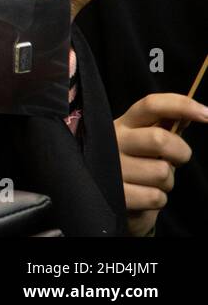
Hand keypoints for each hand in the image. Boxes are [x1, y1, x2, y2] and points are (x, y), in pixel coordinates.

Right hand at [115, 93, 205, 235]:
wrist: (107, 197)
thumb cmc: (135, 164)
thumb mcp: (145, 140)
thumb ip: (167, 125)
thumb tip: (197, 111)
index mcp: (124, 124)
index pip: (151, 105)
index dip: (181, 105)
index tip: (206, 114)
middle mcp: (113, 141)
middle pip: (159, 139)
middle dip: (180, 153)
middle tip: (175, 161)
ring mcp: (111, 167)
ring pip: (161, 173)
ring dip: (166, 182)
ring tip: (151, 182)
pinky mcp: (116, 194)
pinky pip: (155, 197)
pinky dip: (157, 199)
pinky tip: (143, 195)